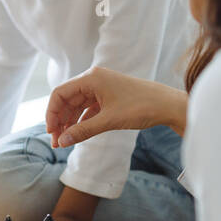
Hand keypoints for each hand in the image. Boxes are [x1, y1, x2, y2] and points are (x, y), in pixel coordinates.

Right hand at [46, 66, 186, 146]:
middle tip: (57, 142)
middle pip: (67, 100)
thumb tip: (62, 141)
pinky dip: (82, 121)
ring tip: (65, 141)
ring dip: (70, 123)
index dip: (52, 113)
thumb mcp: (109, 120)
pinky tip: (78, 134)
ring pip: (77, 106)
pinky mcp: (109, 97)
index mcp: (91, 78)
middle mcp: (94, 80)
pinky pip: (88, 109)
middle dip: (60, 121)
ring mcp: (101, 88)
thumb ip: (83, 131)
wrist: (168, 105)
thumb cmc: (141, 107)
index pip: (60, 93)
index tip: (51, 132)